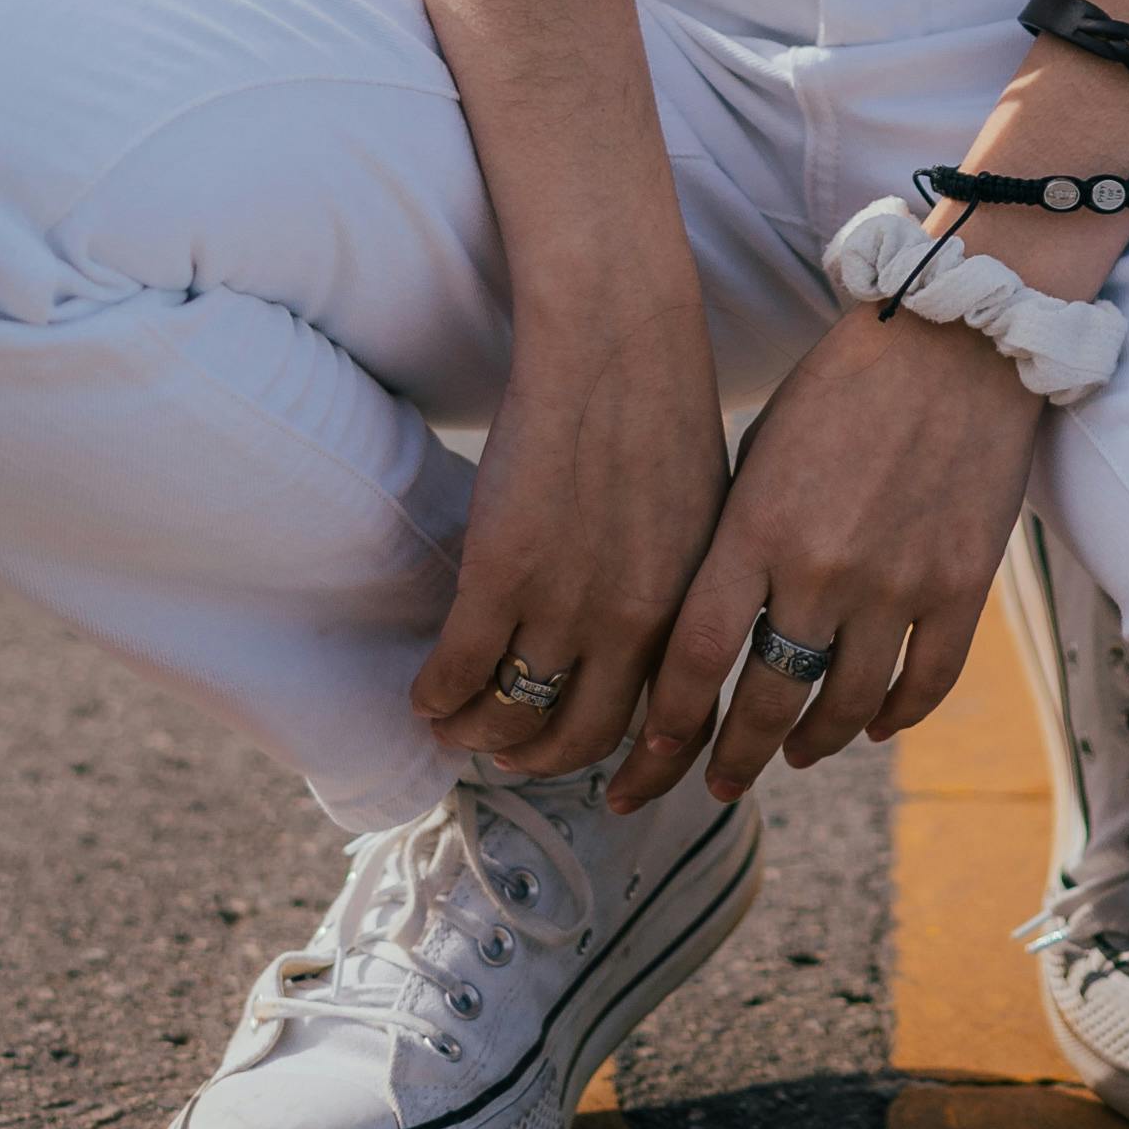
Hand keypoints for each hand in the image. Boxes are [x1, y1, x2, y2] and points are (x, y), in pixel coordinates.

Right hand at [413, 287, 730, 784]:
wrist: (615, 336)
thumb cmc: (663, 405)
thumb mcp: (705, 516)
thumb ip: (684, 584)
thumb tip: (661, 631)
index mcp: (690, 610)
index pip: (670, 730)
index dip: (637, 774)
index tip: (615, 792)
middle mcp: (632, 625)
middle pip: (579, 738)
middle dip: (541, 761)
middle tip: (513, 758)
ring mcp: (563, 603)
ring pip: (510, 715)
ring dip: (479, 736)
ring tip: (460, 728)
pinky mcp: (498, 572)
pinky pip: (456, 670)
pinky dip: (435, 697)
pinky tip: (423, 696)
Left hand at [610, 307, 1045, 813]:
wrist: (957, 337)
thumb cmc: (842, 385)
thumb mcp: (761, 452)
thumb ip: (736, 542)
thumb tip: (708, 629)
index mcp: (757, 526)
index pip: (694, 658)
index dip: (665, 730)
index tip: (644, 767)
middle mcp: (822, 566)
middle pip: (767, 702)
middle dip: (733, 760)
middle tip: (715, 787)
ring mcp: (897, 581)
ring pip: (847, 708)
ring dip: (812, 745)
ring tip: (794, 756)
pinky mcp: (961, 585)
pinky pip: (924, 685)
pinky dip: (894, 719)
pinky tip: (871, 728)